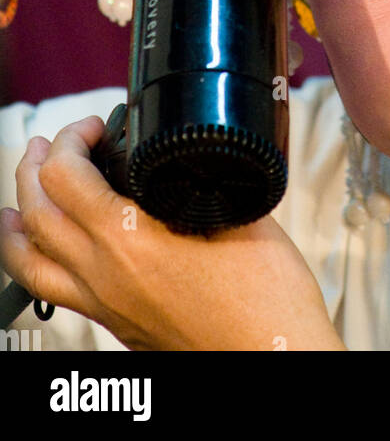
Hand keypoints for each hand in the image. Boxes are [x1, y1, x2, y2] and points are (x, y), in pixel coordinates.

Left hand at [0, 116, 345, 351]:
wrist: (270, 356)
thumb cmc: (264, 296)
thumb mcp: (239, 211)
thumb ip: (199, 178)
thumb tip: (181, 153)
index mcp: (129, 239)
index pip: (64, 176)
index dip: (71, 138)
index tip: (95, 126)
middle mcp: (103, 274)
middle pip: (35, 212)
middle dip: (33, 166)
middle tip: (48, 144)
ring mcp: (103, 302)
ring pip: (28, 259)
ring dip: (18, 217)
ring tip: (21, 195)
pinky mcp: (113, 322)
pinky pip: (51, 290)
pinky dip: (35, 260)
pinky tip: (48, 248)